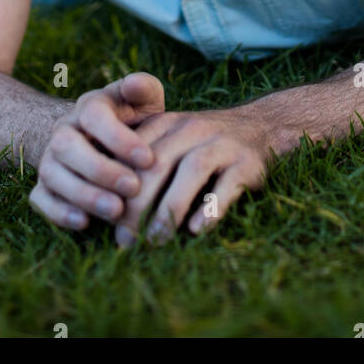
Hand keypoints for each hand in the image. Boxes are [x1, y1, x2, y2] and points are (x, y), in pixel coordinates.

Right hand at [29, 72, 164, 229]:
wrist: (105, 143)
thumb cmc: (133, 120)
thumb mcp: (143, 100)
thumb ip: (143, 88)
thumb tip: (134, 84)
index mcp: (89, 107)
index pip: (94, 116)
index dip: (119, 138)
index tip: (149, 159)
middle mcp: (64, 131)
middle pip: (66, 145)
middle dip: (100, 169)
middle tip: (133, 187)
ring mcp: (50, 159)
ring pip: (52, 174)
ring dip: (84, 194)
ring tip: (117, 211)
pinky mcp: (44, 187)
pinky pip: (40, 199)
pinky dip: (58, 212)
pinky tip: (85, 223)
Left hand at [113, 105, 270, 247]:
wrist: (260, 126)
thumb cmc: (202, 144)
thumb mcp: (171, 141)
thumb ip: (141, 161)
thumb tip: (104, 206)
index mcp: (167, 123)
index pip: (134, 152)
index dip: (116, 186)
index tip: (104, 219)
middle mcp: (193, 128)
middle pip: (159, 163)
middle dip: (138, 203)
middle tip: (125, 239)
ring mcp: (222, 143)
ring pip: (193, 170)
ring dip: (170, 207)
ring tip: (155, 240)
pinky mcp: (247, 162)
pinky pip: (228, 184)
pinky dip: (211, 208)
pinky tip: (195, 230)